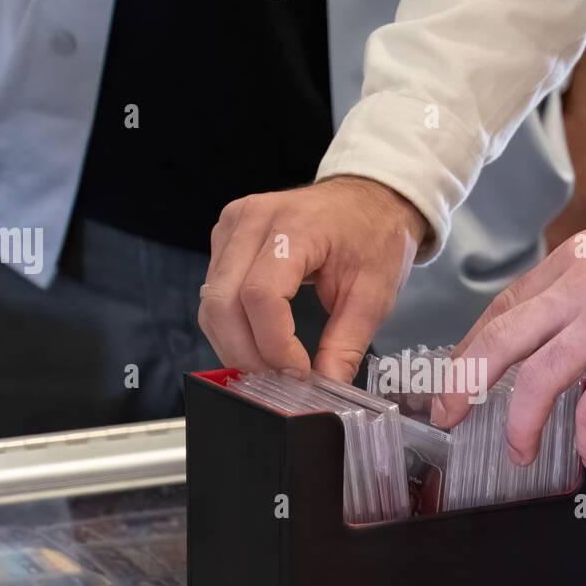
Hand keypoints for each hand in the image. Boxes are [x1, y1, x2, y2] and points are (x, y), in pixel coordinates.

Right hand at [198, 176, 427, 380]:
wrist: (366, 199)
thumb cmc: (372, 238)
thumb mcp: (374, 294)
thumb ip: (347, 343)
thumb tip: (328, 386)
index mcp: (296, 225)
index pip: (260, 295)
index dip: (274, 344)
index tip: (299, 372)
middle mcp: (253, 220)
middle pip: (223, 304)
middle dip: (247, 354)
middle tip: (279, 381)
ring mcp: (232, 226)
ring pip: (211, 303)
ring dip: (235, 345)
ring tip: (270, 366)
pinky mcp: (224, 239)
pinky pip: (213, 294)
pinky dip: (231, 327)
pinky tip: (258, 342)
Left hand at [431, 216, 585, 469]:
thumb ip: (580, 290)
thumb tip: (551, 336)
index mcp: (571, 263)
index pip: (504, 308)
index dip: (473, 346)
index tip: (456, 373)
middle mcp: (580, 289)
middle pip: (501, 341)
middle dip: (464, 382)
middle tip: (449, 414)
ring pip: (536, 381)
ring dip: (520, 425)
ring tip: (520, 451)